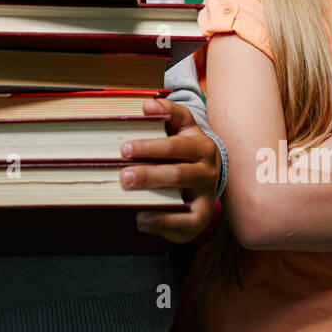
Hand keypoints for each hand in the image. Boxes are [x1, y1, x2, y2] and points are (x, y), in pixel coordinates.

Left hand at [120, 98, 219, 243]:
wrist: (208, 171)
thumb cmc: (186, 146)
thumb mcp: (182, 125)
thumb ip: (167, 111)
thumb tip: (147, 105)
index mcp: (201, 146)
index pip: (175, 146)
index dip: (150, 147)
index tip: (124, 149)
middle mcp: (207, 172)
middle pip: (178, 174)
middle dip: (149, 176)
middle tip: (123, 176)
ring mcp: (206, 196)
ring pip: (182, 202)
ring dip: (155, 202)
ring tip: (131, 201)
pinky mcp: (201, 217)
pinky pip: (185, 225)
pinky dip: (162, 224)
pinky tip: (141, 219)